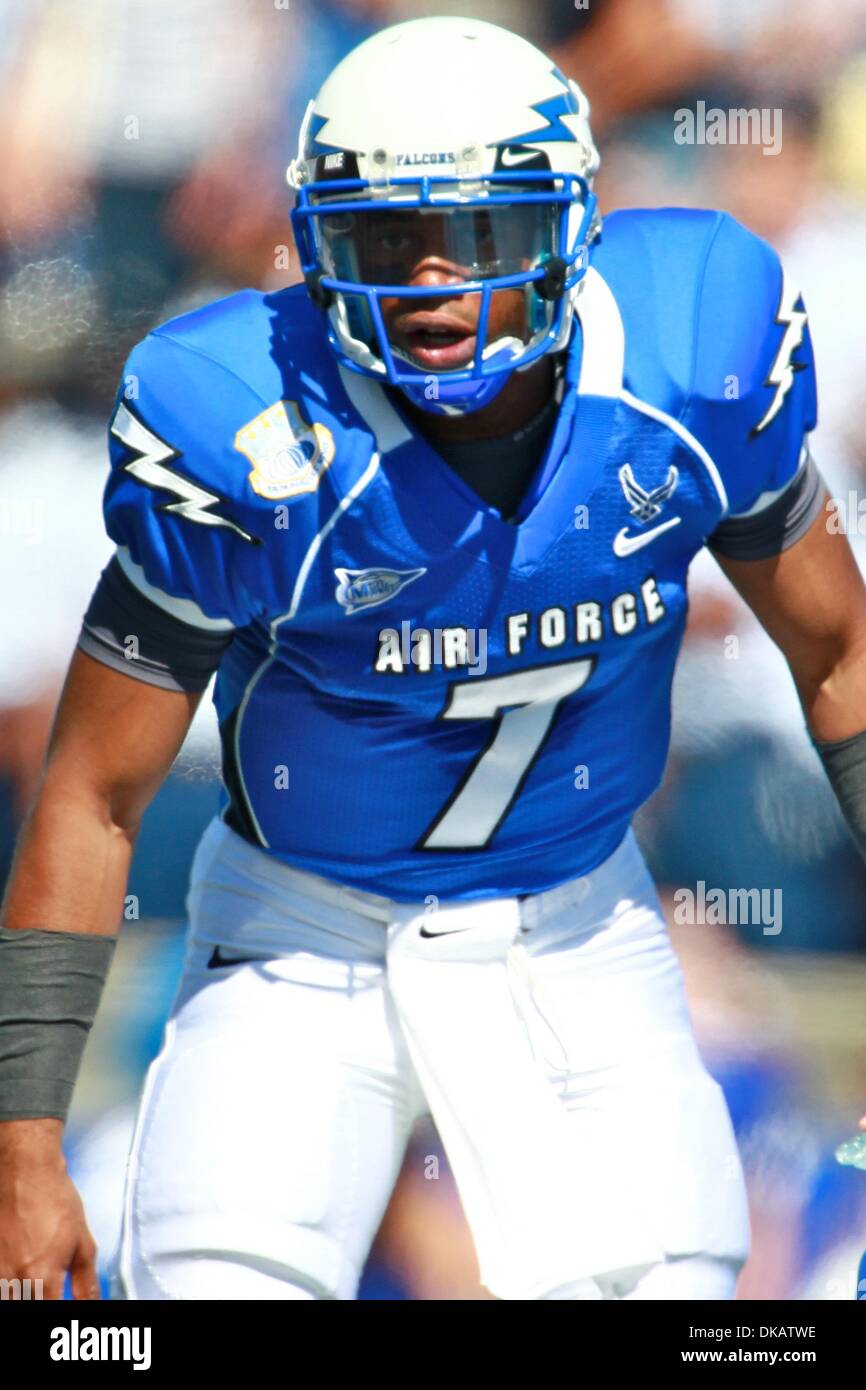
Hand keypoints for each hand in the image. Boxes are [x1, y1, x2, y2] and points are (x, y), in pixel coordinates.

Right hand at [0, 1120, 98, 1299]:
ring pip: (8, 1300)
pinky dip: (9, 1288)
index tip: (65, 1306)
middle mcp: (16, 1278)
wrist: (25, 1171)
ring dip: (22, 1298)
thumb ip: (86, 1282)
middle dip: (41, 1304)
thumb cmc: (56, 1201)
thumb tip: (93, 1304)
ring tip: (36, 1286)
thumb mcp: (82, 1242)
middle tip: (50, 1295)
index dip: (63, 1321)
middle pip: (24, 1311)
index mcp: (44, 1276)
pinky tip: (19, 1281)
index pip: (51, 1315)